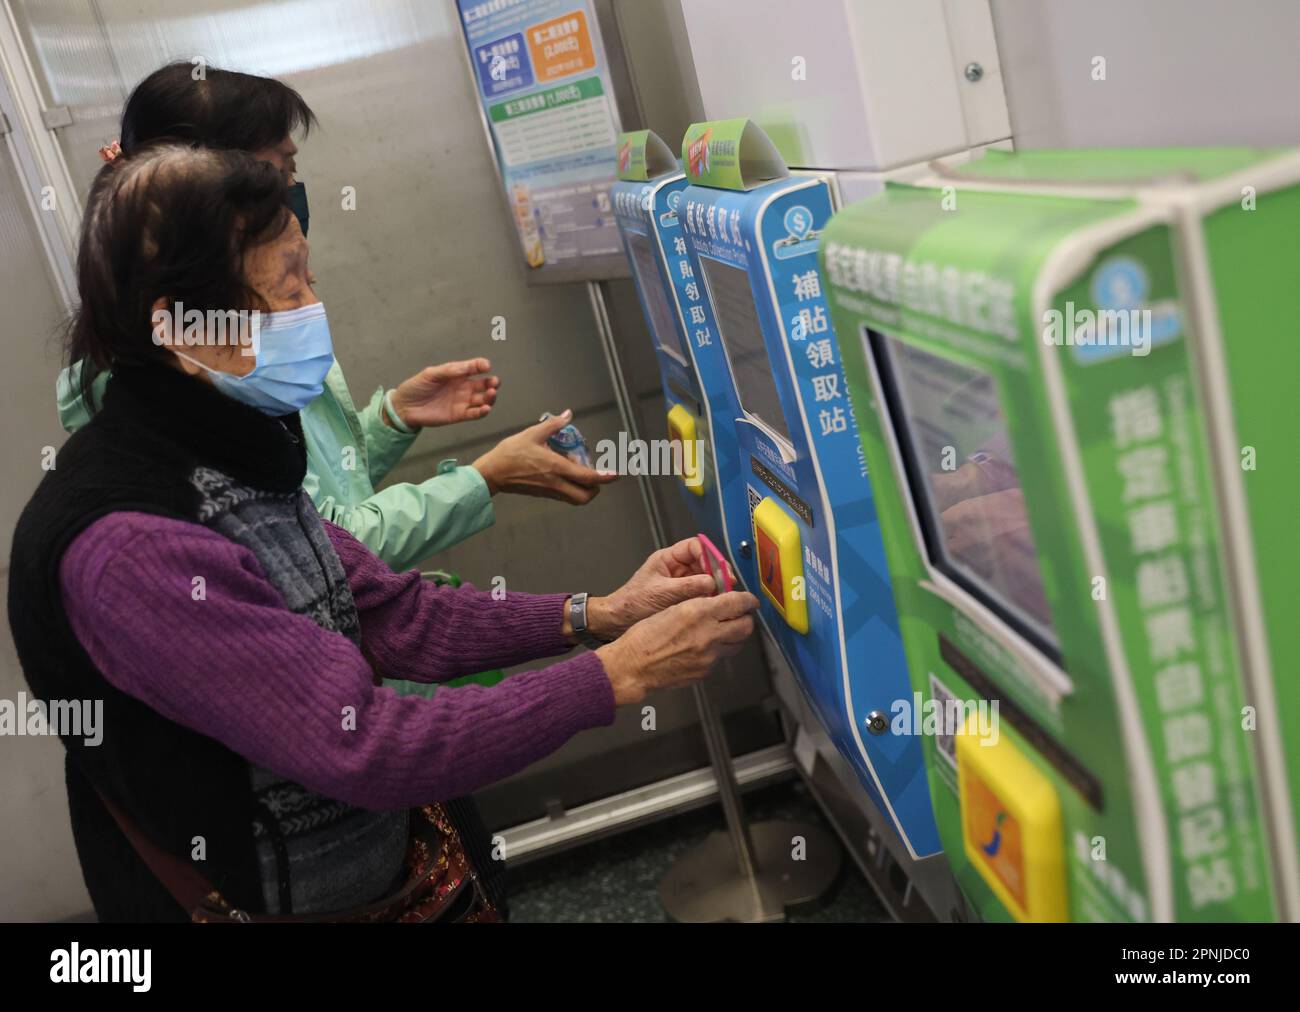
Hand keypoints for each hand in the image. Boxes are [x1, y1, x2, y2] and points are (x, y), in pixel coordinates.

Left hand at [387, 359, 499, 429]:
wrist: (404, 407)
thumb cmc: (416, 387)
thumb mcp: (431, 374)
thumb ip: (450, 371)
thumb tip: (468, 367)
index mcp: (456, 374)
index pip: (474, 368)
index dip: (482, 366)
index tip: (486, 366)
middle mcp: (462, 387)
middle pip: (483, 385)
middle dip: (492, 383)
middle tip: (494, 383)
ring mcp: (462, 402)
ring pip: (482, 399)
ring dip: (490, 397)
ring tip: (491, 394)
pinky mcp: (459, 415)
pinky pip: (475, 414)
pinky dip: (482, 412)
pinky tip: (485, 408)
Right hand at [472, 410, 617, 503]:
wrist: (491, 473)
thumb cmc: (509, 454)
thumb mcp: (532, 433)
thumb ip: (553, 425)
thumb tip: (567, 415)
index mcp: (556, 468)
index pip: (588, 477)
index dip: (606, 477)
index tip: (617, 474)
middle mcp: (556, 483)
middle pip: (585, 496)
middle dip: (595, 488)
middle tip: (595, 474)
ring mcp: (550, 491)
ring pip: (575, 498)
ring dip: (583, 488)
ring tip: (577, 470)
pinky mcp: (543, 494)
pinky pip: (564, 494)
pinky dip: (571, 486)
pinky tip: (562, 470)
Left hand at [588, 537, 720, 639]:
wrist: (619, 621)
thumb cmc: (631, 603)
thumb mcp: (660, 593)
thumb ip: (687, 586)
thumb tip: (711, 582)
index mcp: (668, 558)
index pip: (695, 547)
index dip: (709, 555)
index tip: (717, 569)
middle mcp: (676, 568)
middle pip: (705, 562)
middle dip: (716, 572)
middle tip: (726, 583)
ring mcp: (681, 583)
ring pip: (706, 578)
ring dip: (715, 586)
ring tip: (721, 595)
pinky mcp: (683, 598)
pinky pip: (702, 594)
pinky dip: (709, 598)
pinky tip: (713, 604)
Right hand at [595, 592, 758, 704]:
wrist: (633, 667)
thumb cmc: (644, 637)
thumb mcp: (672, 608)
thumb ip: (698, 604)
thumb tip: (717, 602)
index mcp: (698, 613)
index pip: (737, 603)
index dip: (748, 600)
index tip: (750, 600)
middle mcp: (708, 635)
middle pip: (745, 626)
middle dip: (746, 619)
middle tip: (741, 616)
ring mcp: (709, 656)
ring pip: (736, 645)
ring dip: (734, 636)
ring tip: (724, 631)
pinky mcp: (705, 671)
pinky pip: (719, 659)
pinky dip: (717, 651)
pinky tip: (703, 647)